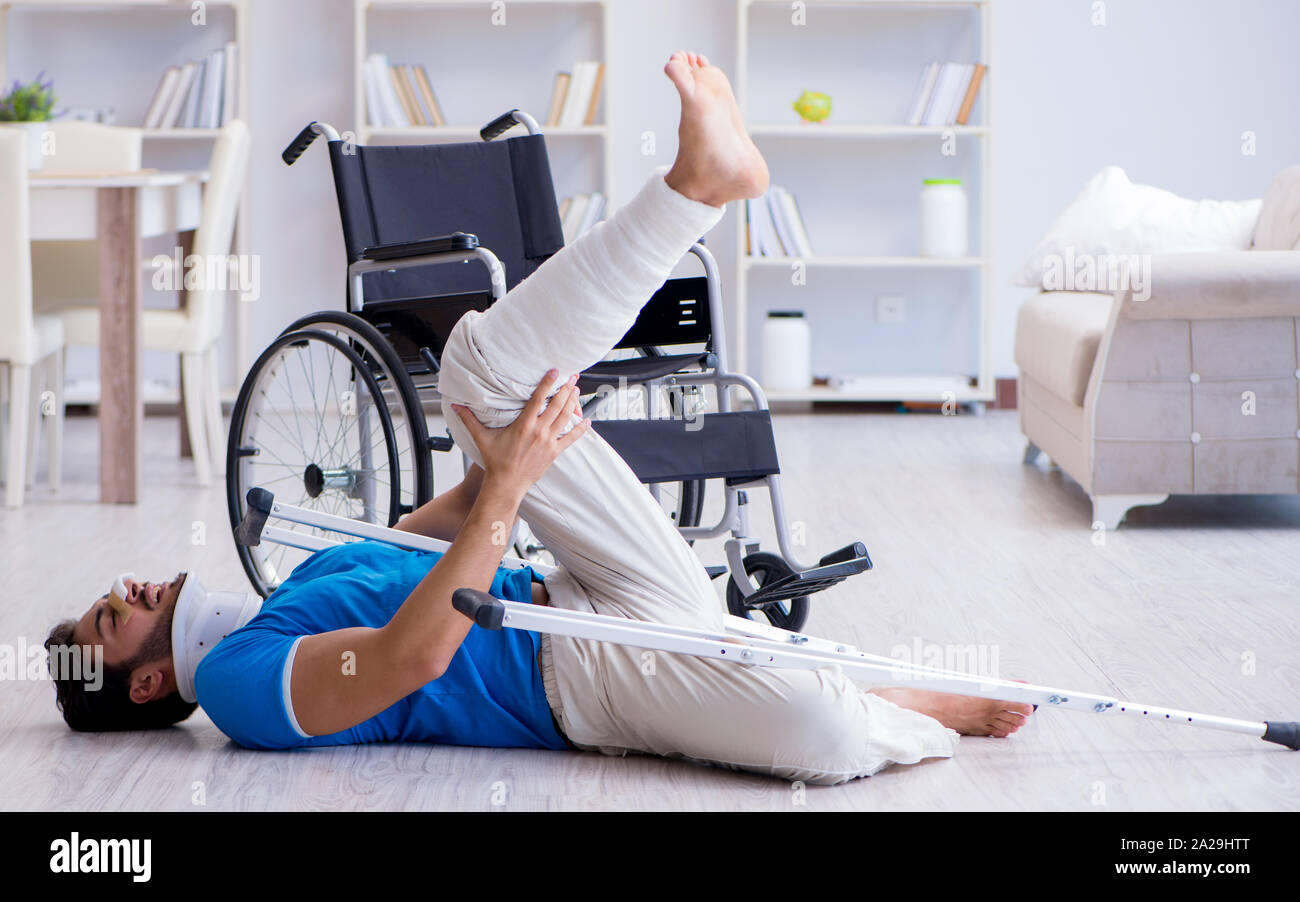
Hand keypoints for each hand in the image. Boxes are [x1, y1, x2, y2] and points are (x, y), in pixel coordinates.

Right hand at [451, 369, 590, 497]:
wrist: (506, 484)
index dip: (548, 383)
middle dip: (566, 389)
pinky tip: (588, 421)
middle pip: (557, 405)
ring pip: (565, 418)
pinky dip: (581, 429)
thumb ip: (469, 419)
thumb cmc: (496, 461)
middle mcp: (539, 431)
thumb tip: (455, 406)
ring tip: (577, 390)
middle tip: (572, 376)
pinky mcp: (554, 452)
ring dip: (573, 403)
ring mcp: (548, 442)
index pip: (538, 398)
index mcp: (524, 425)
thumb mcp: (482, 438)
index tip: (555, 371)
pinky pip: (571, 438)